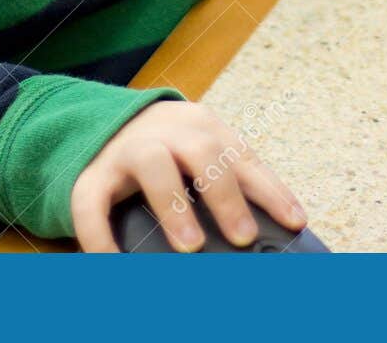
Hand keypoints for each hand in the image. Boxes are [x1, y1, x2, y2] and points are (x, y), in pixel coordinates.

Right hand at [70, 100, 306, 251]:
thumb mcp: (204, 151)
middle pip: (203, 153)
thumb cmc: (171, 148)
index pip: (244, 158)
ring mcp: (129, 149)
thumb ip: (231, 180)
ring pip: (154, 165)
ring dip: (175, 206)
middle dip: (226, 196)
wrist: (109, 122)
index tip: (295, 222)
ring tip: (191, 246)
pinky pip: (91, 202)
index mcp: (204, 128)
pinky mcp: (93, 173)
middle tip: (243, 236)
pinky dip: (101, 235)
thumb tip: (271, 229)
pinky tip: (114, 263)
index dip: (271, 190)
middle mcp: (169, 132)